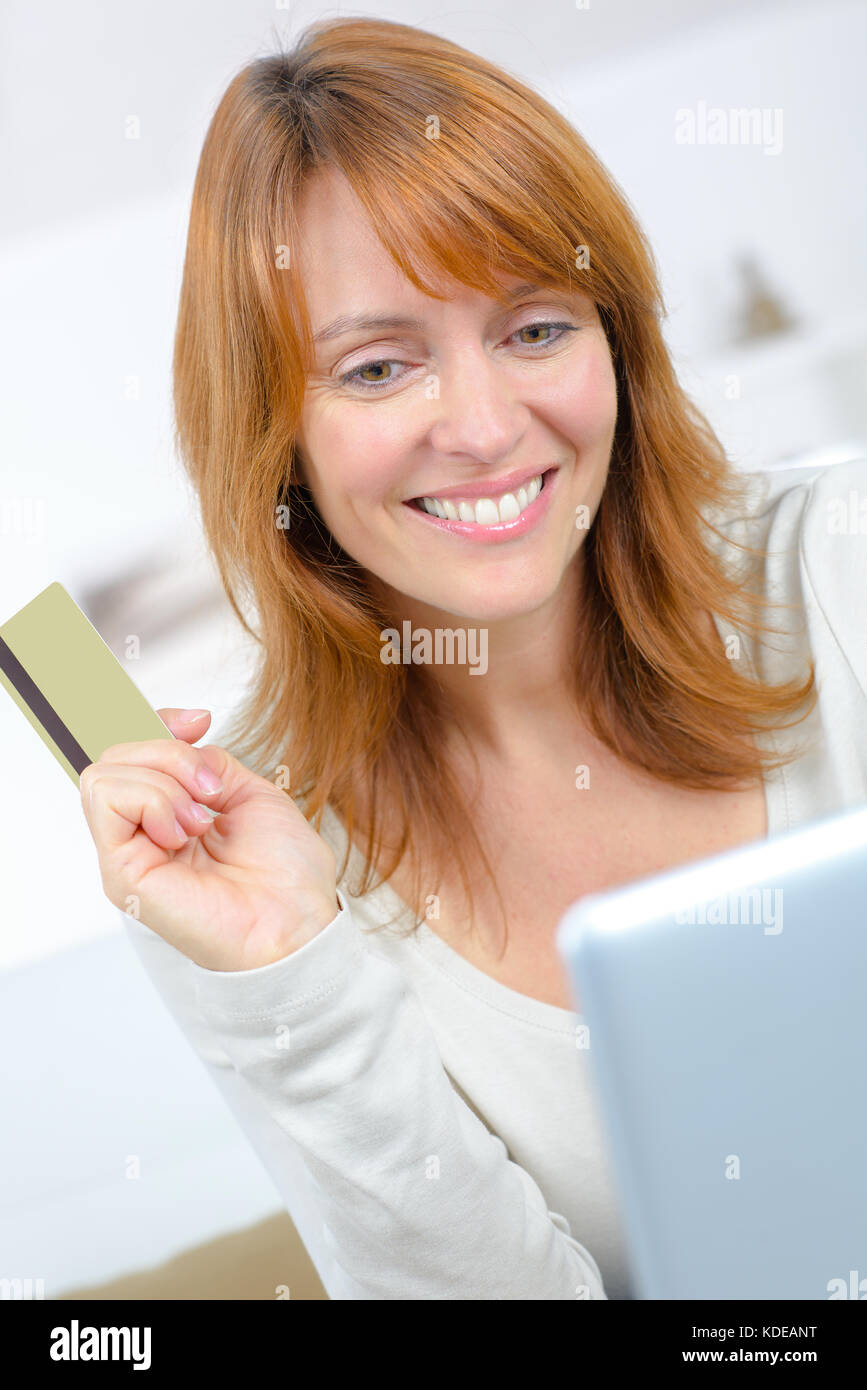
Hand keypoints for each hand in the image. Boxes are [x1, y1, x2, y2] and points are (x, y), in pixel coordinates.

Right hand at [80, 708, 339, 970]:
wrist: (296, 921)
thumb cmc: (285, 873)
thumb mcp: (247, 792)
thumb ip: (205, 762)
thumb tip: (180, 731)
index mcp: (170, 816)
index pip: (131, 753)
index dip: (156, 725)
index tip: (199, 723)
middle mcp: (142, 834)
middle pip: (115, 756)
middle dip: (168, 753)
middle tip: (211, 792)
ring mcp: (127, 853)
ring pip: (104, 773)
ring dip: (163, 781)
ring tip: (201, 821)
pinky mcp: (120, 872)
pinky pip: (108, 800)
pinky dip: (153, 800)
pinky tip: (185, 833)